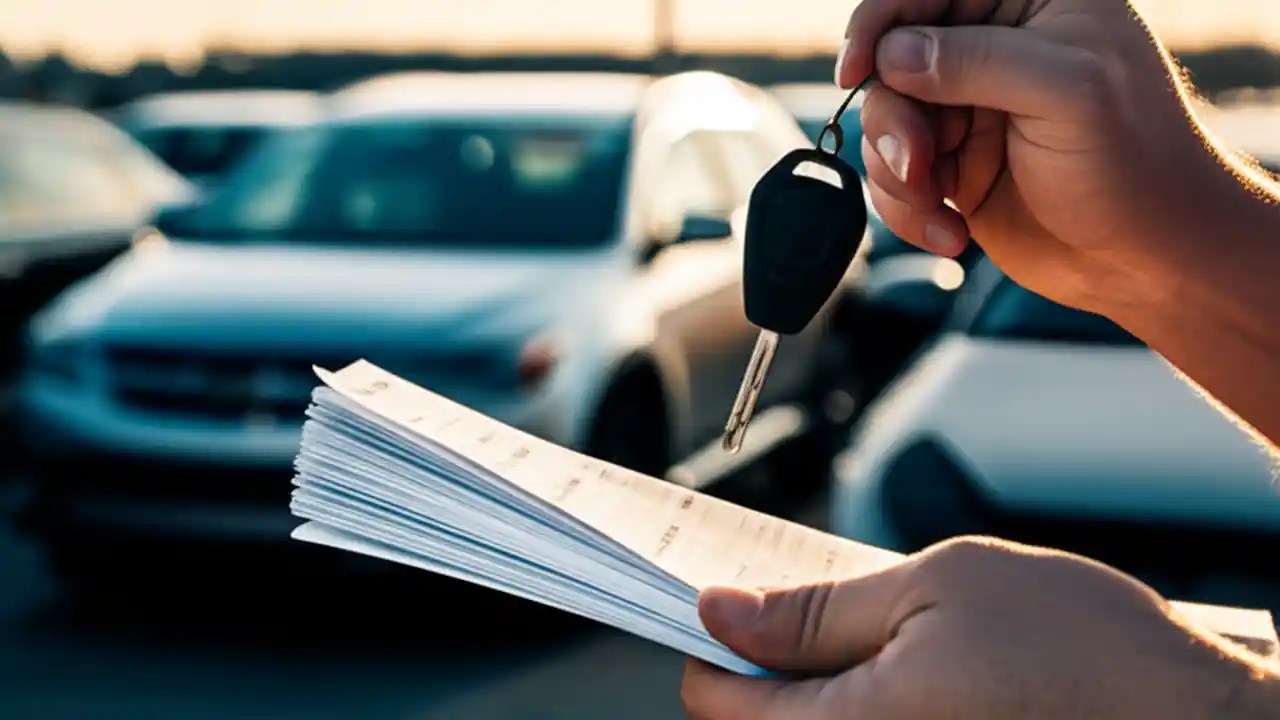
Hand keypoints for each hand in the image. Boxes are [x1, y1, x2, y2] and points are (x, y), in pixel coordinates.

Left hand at [682, 537, 1278, 719]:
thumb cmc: (1084, 651)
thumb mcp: (936, 587)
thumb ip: (815, 610)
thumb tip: (723, 612)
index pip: (717, 703)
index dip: (713, 642)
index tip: (722, 600)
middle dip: (769, 661)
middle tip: (809, 603)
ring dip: (820, 681)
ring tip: (877, 630)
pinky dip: (862, 701)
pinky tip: (906, 665)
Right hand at [838, 0, 1245, 315]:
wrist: (1147, 260)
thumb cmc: (1132, 166)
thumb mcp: (1066, 93)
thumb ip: (976, 61)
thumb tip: (893, 53)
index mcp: (1033, 3)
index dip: (881, 20)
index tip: (857, 69)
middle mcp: (995, 50)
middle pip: (893, 63)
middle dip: (893, 121)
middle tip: (917, 166)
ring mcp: (969, 111)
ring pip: (884, 124)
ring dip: (898, 176)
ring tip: (940, 211)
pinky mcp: (953, 167)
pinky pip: (893, 177)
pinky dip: (907, 211)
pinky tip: (951, 233)